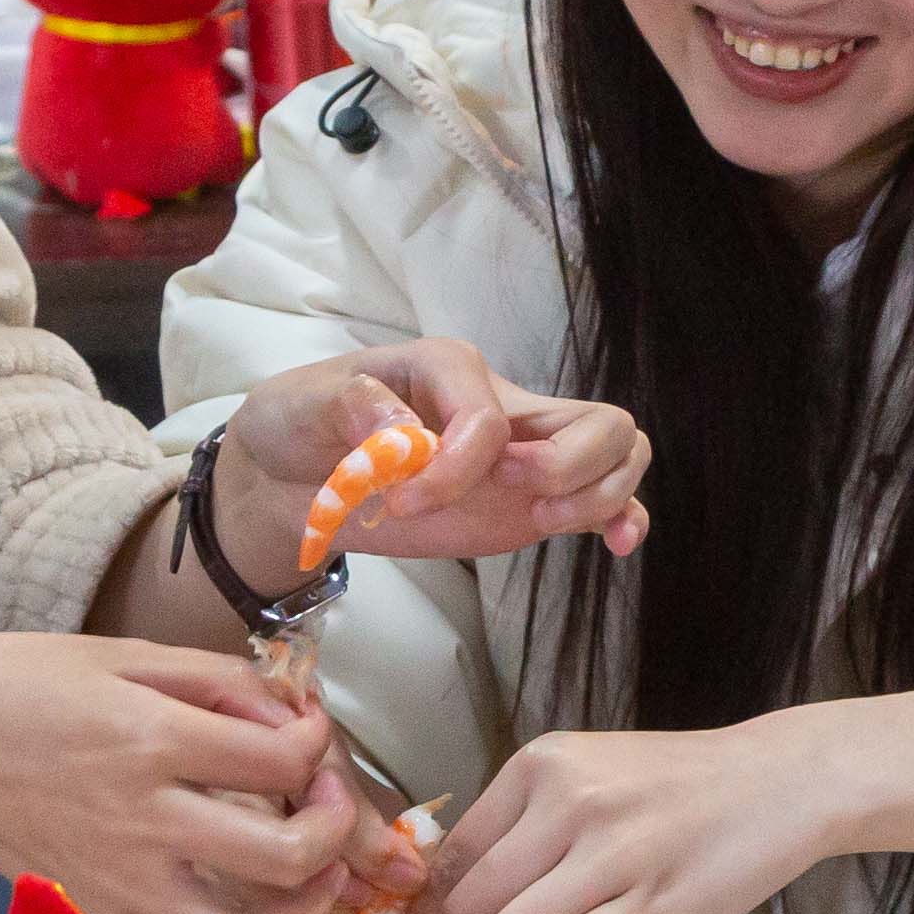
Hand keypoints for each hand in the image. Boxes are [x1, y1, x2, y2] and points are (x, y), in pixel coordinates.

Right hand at [0, 636, 358, 913]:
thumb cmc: (13, 685)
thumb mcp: (120, 655)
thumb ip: (215, 680)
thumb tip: (288, 711)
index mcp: (151, 742)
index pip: (282, 759)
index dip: (318, 742)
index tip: (308, 729)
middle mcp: (143, 823)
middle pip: (281, 857)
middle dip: (335, 831)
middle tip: (329, 801)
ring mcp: (117, 882)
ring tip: (311, 876)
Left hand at [217, 344, 648, 571]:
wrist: (291, 479)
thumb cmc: (301, 425)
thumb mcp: (305, 403)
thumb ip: (352, 406)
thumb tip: (403, 433)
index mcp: (451, 369)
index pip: (491, 416)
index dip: (458, 465)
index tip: (403, 500)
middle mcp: (502, 406)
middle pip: (596, 419)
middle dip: (566, 467)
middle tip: (515, 497)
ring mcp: (522, 456)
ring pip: (615, 451)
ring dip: (598, 493)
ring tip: (545, 520)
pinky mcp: (524, 501)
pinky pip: (601, 499)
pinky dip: (622, 517)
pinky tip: (617, 544)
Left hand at [403, 723, 834, 913]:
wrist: (780, 781)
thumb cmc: (680, 787)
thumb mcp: (589, 776)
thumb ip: (526, 825)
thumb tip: (455, 902)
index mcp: (539, 767)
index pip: (450, 857)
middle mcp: (566, 801)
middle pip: (467, 904)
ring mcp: (610, 852)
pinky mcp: (652, 903)